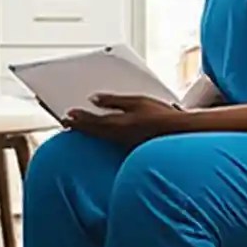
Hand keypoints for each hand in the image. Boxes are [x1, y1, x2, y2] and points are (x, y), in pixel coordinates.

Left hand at [65, 94, 182, 147]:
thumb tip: (93, 99)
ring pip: (100, 137)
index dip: (77, 118)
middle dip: (79, 125)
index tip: (66, 115)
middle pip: (93, 131)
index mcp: (118, 124)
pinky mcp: (131, 147)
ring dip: (89, 130)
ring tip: (79, 126)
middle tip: (65, 122)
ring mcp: (124, 144)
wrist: (180, 135)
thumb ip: (114, 101)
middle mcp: (118, 137)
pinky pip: (110, 141)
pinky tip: (100, 132)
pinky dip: (101, 135)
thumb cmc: (160, 116)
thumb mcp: (136, 101)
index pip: (91, 121)